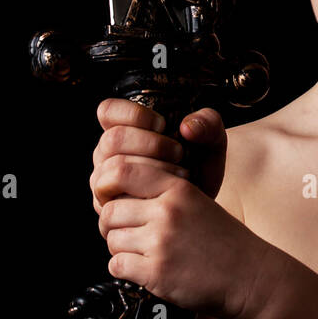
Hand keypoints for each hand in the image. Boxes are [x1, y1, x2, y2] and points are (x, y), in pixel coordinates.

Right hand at [90, 97, 227, 212]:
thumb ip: (207, 123)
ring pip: (114, 167)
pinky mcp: (111, 206)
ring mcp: (106, 180)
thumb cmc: (199, 167)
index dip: (131, 113)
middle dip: (150, 144)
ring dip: (151, 167)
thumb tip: (187, 127)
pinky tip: (169, 192)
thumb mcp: (211, 140)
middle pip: (112, 139)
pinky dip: (146, 192)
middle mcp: (108, 154)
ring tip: (181, 173)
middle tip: (179, 152)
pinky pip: (116, 196)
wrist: (200, 205)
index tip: (162, 124)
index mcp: (123, 129)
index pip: (108, 111)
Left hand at [90, 98, 275, 318]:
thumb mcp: (197, 201)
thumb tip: (116, 193)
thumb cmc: (225, 241)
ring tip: (140, 253)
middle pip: (110, 210)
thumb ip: (162, 193)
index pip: (121, 170)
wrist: (251, 276)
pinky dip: (123, 269)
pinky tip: (142, 269)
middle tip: (124, 232)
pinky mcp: (157, 272)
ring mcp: (161, 242)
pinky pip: (117, 265)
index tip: (109, 197)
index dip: (106, 183)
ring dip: (120, 248)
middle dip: (111, 224)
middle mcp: (168, 211)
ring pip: (111, 239)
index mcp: (179, 188)